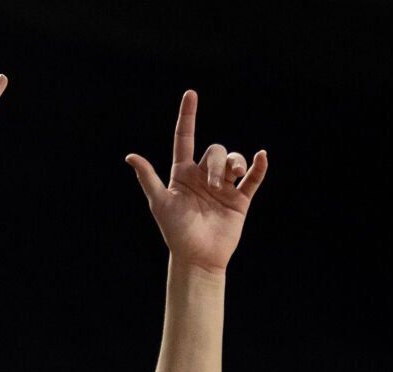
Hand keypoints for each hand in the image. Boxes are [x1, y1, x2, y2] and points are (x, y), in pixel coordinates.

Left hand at [124, 91, 266, 272]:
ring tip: (230, 181)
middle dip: (217, 163)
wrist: (197, 257)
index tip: (191, 94)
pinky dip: (258, 166)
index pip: (184, 138)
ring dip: (234, 166)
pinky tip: (261, 157)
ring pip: (234, 161)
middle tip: (214, 186)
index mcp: (183, 174)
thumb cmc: (175, 232)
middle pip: (215, 151)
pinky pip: (253, 178)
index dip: (188, 116)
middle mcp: (203, 176)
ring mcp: (223, 187)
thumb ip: (148, 178)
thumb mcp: (160, 203)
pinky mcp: (240, 199)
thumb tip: (130, 156)